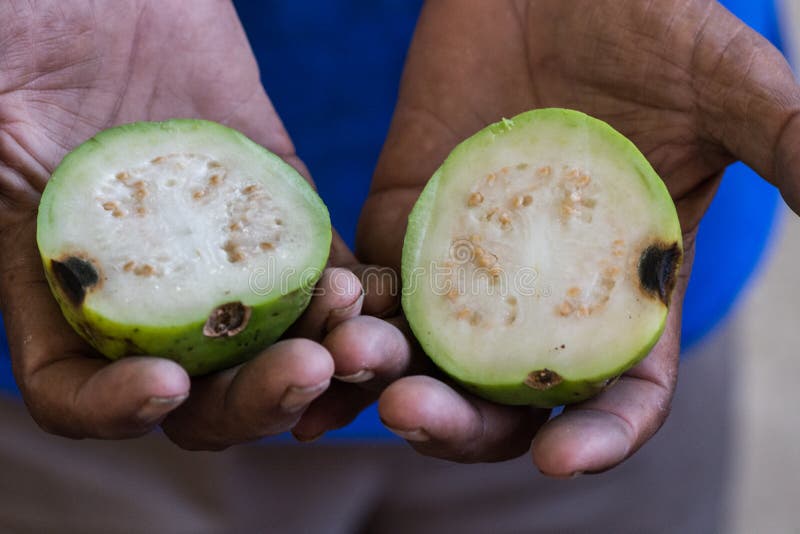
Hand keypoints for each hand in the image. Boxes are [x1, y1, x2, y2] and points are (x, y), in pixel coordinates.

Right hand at [0, 0, 389, 448]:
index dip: (113, 410)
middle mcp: (142, 285)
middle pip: (199, 389)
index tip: (163, 385)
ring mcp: (216, 252)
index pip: (76, 391)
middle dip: (253, 399)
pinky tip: (379, 298)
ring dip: (322, 357)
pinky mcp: (274, 211)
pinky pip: (318, 271)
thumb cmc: (28, 29)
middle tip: (306, 371)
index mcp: (59, 280)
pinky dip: (352, 295)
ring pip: (271, 344)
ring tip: (360, 338)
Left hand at [319, 0, 799, 473]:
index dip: (602, 436)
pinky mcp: (408, 222)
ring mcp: (469, 266)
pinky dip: (344, 323)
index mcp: (624, 291)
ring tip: (354, 370)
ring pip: (427, 356)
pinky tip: (312, 343)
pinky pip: (372, 290)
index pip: (619, 391)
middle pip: (504, 396)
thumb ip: (785, 139)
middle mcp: (542, 295)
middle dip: (462, 424)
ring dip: (386, 379)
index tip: (562, 459)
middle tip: (414, 416)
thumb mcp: (723, 82)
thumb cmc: (644, 19)